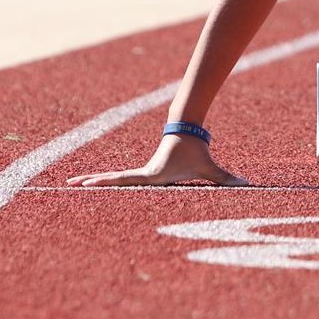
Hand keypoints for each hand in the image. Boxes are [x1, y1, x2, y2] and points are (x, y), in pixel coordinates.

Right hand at [66, 133, 248, 187]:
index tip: (91, 184)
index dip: (108, 182)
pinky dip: (105, 182)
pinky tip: (90, 186)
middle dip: (91, 183)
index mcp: (152, 175)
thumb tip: (249, 186)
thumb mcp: (210, 169)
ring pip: (113, 179)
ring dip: (93, 182)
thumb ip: (228, 179)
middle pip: (113, 180)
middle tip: (68, 185)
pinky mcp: (142, 174)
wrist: (186, 132)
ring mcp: (140, 174)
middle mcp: (142, 174)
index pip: (126, 180)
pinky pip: (120, 180)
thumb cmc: (197, 153)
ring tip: (70, 185)